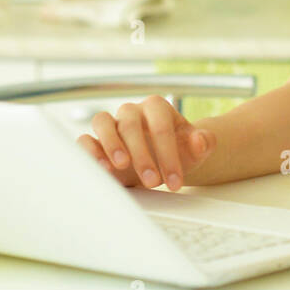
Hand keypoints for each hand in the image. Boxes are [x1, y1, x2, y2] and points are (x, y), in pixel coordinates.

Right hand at [76, 95, 215, 190]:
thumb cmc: (179, 151)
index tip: (176, 180)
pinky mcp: (95, 140)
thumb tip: (200, 139)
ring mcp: (112, 124)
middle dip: (142, 155)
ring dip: (110, 143)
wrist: (164, 161)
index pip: (160, 124)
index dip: (168, 152)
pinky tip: (102, 168)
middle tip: (154, 181)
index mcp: (157, 107)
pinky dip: (90, 151)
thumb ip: (203, 143)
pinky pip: (85, 139)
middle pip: (130, 124)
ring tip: (121, 166)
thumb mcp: (196, 150)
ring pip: (102, 121)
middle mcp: (132, 111)